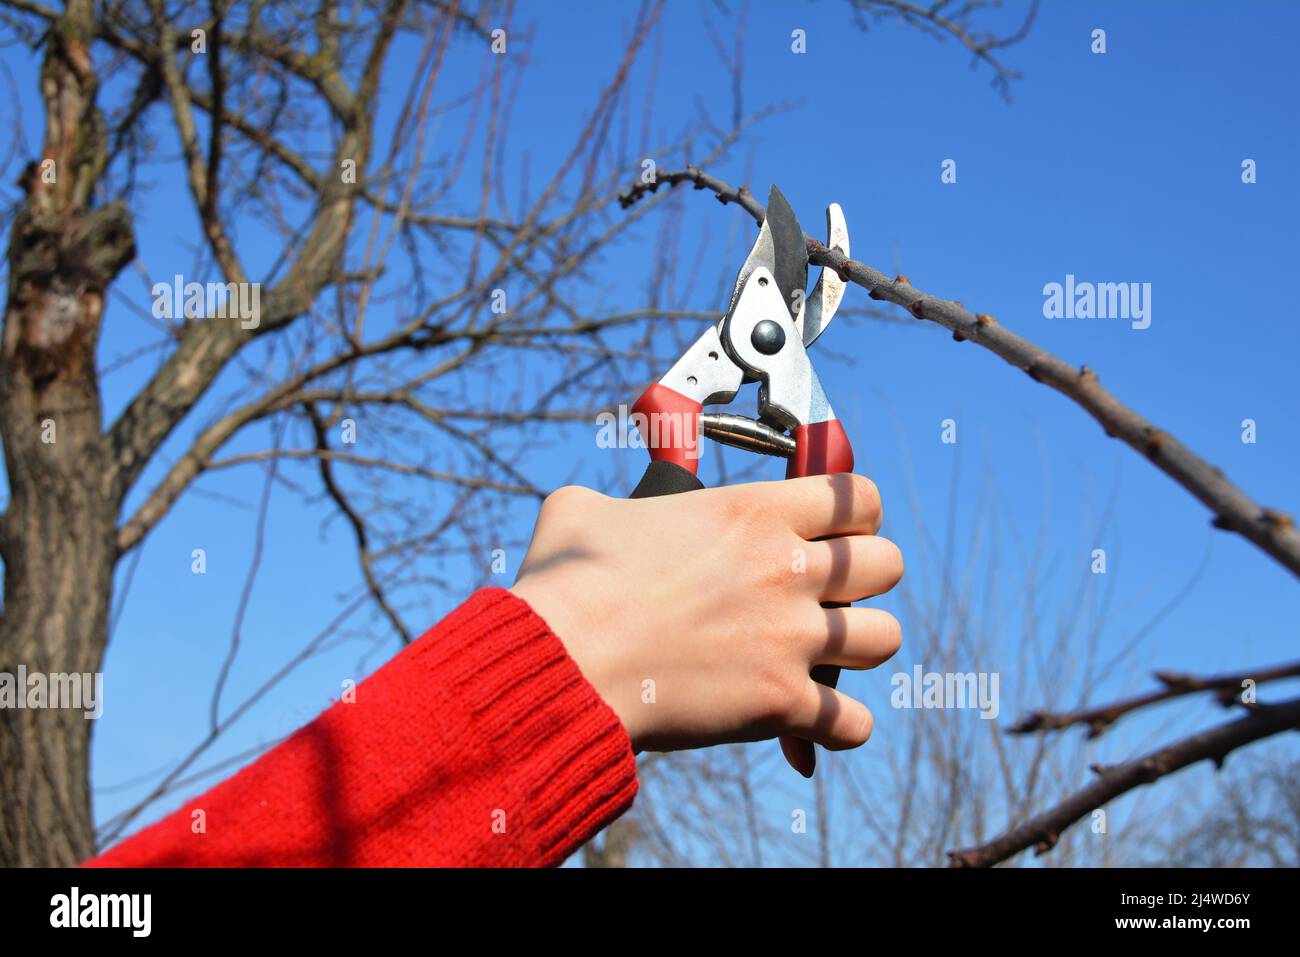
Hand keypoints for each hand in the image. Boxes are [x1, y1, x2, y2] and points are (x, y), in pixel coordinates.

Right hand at [509, 473, 903, 775]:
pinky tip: (806, 724)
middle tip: (822, 596)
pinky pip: (855, 723)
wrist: (563, 663)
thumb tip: (611, 510)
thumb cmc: (568, 584)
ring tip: (817, 656)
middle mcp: (787, 570)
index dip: (853, 514)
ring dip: (856, 649)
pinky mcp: (782, 704)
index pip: (859, 496)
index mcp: (753, 513)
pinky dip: (836, 728)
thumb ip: (624, 502)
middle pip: (890, 564)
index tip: (831, 532)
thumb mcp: (585, 511)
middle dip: (864, 580)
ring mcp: (791, 638)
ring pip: (886, 639)